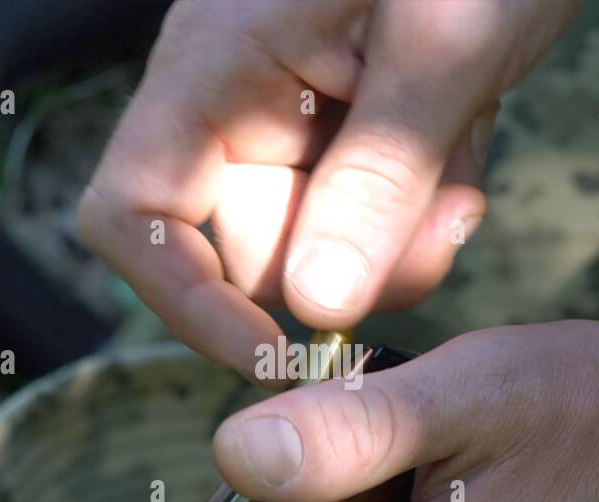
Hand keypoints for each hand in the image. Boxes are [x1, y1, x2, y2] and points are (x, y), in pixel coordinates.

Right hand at [78, 0, 578, 377]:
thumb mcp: (442, 47)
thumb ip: (381, 176)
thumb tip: (316, 308)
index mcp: (219, 64)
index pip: (135, 211)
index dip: (182, 300)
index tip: (272, 358)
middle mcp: (237, 102)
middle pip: (252, 253)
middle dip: (349, 269)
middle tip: (445, 220)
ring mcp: (292, 123)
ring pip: (321, 253)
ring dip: (400, 244)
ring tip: (462, 164)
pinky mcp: (345, 136)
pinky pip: (368, 224)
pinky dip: (420, 213)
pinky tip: (464, 151)